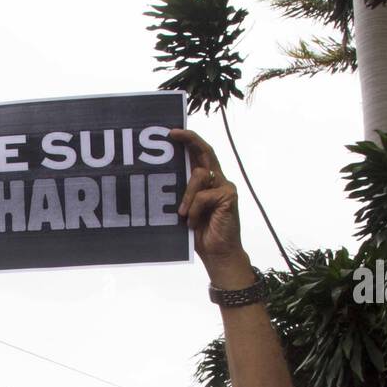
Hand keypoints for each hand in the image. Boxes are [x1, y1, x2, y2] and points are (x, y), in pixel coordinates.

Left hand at [169, 128, 250, 285]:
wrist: (218, 254)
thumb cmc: (200, 234)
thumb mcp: (184, 211)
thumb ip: (180, 195)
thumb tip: (157, 181)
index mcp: (207, 182)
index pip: (199, 154)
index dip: (187, 141)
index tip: (170, 132)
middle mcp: (218, 180)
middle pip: (205, 151)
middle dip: (189, 139)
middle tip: (171, 134)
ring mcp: (225, 187)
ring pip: (200, 175)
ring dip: (187, 195)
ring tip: (181, 215)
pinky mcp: (229, 196)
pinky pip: (204, 196)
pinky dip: (194, 209)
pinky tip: (192, 223)